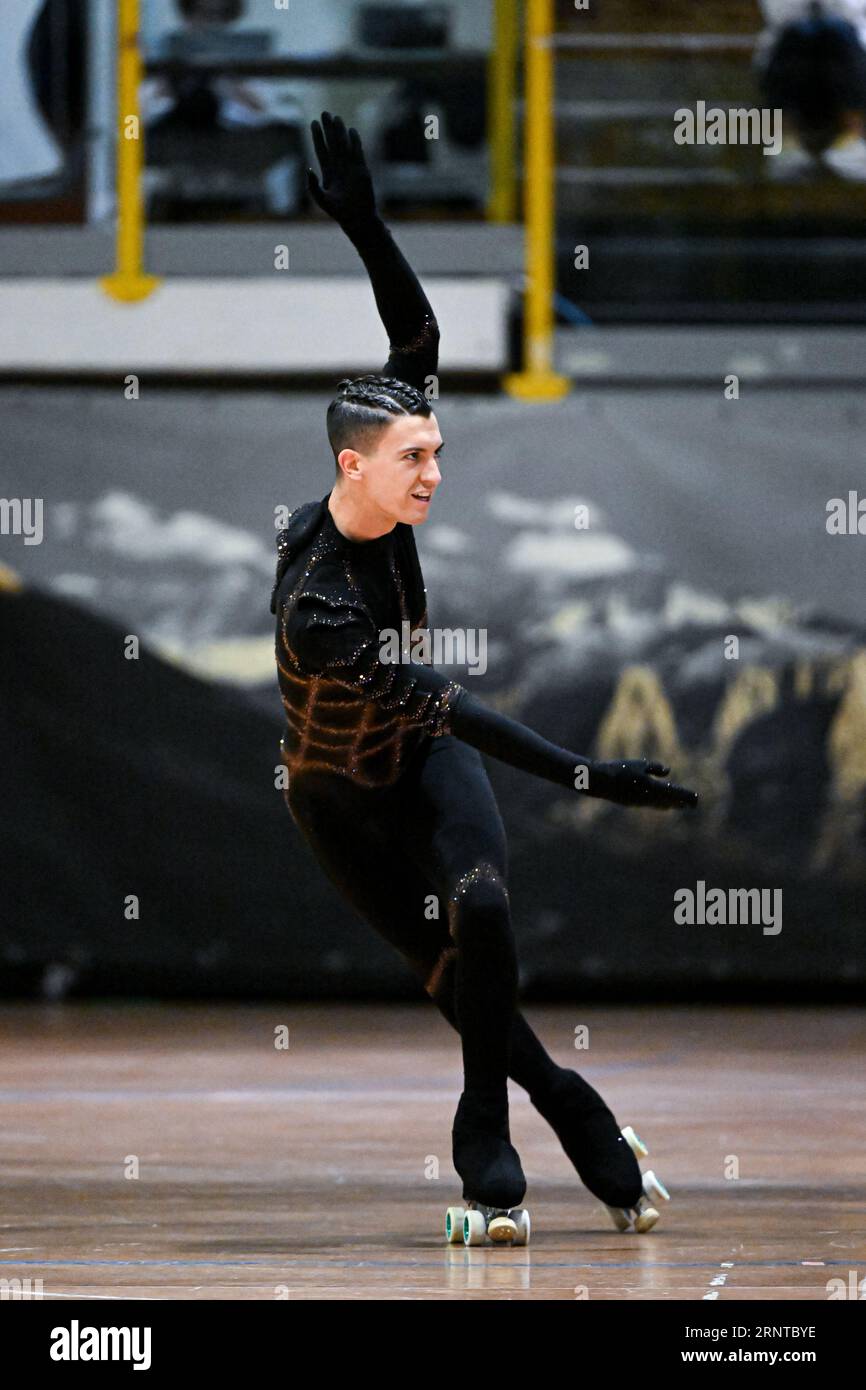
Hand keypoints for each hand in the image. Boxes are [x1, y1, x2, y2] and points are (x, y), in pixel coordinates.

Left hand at [308, 111, 375, 227]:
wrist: (357, 219)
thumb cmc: (339, 212)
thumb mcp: (322, 200)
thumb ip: (313, 186)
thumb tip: (308, 170)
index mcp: (328, 173)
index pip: (321, 150)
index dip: (318, 137)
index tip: (314, 123)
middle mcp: (339, 167)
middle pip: (332, 143)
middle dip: (328, 129)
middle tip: (325, 113)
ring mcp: (350, 168)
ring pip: (344, 145)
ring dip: (340, 132)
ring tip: (337, 117)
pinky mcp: (361, 170)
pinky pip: (357, 152)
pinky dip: (355, 142)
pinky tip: (352, 130)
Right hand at [586, 759, 697, 810]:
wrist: (599, 783)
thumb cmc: (619, 770)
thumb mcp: (638, 765)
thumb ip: (654, 768)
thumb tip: (667, 771)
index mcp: (653, 788)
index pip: (675, 794)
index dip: (686, 797)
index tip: (696, 800)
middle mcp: (648, 799)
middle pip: (669, 802)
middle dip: (680, 802)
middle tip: (692, 805)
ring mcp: (640, 803)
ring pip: (660, 805)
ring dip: (670, 804)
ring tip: (679, 806)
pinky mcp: (633, 803)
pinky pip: (651, 805)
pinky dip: (660, 805)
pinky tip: (662, 805)